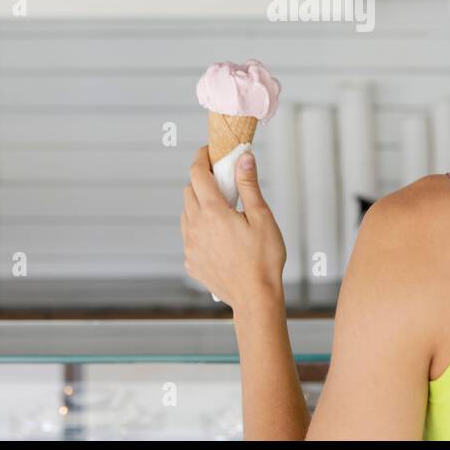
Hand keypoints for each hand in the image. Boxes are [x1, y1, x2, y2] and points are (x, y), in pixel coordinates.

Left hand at [181, 146, 285, 312]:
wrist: (255, 298)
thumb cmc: (263, 259)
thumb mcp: (262, 217)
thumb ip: (249, 185)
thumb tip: (243, 158)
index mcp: (213, 212)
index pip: (197, 173)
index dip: (201, 157)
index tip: (208, 151)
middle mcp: (195, 226)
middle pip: (188, 191)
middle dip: (201, 180)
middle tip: (220, 180)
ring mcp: (190, 246)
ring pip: (186, 214)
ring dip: (198, 204)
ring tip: (220, 209)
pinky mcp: (191, 262)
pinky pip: (189, 237)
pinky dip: (199, 228)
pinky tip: (218, 236)